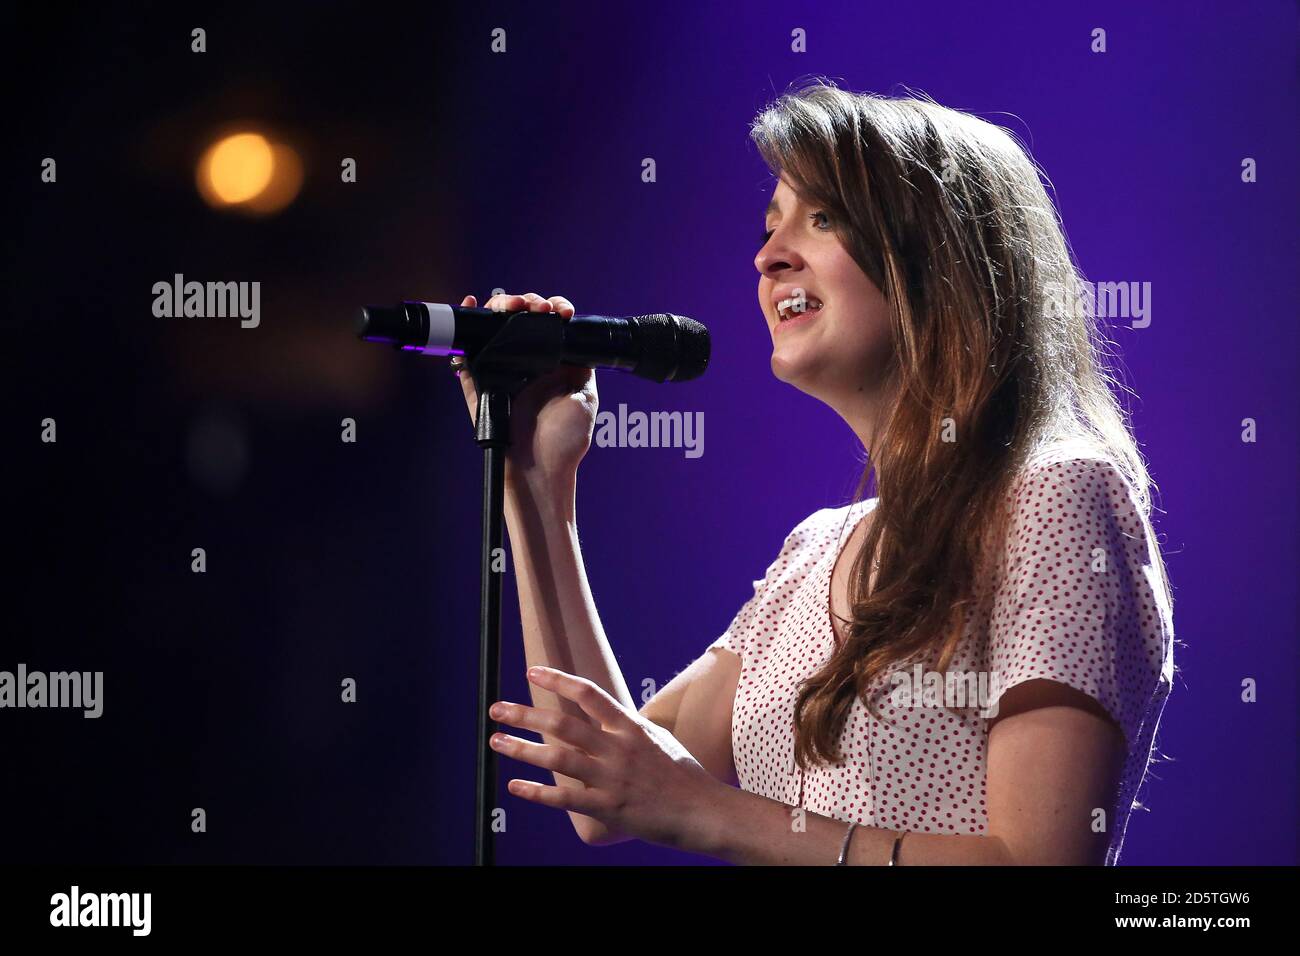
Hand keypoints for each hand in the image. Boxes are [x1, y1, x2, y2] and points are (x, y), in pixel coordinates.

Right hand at [454, 292, 597, 489]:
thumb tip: (579, 338)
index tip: (560, 311)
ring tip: (510, 304)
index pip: (548, 325)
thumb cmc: (566, 442)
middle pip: (520, 321)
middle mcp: (526, 366)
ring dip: (500, 309)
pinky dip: (466, 331)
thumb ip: (582, 367)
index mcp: (551, 366)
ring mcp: (502, 374)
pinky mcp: (480, 386)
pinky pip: (467, 356)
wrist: (540, 471)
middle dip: (527, 303)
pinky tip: (471, 306)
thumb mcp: (586, 397)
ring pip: (495, 330)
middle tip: (535, 306)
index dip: (553, 309)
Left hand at [489, 666, 730, 852]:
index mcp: (629, 726)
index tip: (531, 672)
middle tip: (496, 708)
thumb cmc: (683, 775)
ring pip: (557, 759)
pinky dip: (536, 793)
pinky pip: (565, 799)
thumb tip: (606, 716)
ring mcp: (611, 778)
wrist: (703, 811)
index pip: (588, 693)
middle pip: (562, 724)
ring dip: (521, 749)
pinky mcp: (608, 808)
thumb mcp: (657, 739)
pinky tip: (515, 786)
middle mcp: (617, 748)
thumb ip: (627, 728)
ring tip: (495, 742)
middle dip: (524, 714)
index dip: (557, 680)